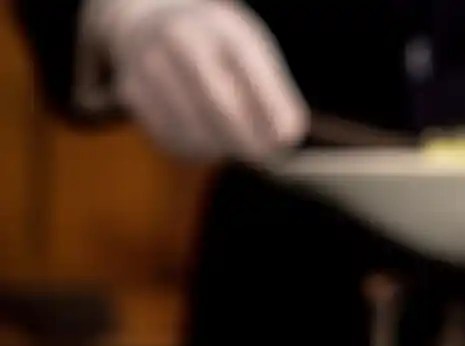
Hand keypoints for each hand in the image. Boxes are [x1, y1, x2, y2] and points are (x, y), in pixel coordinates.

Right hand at [88, 0, 307, 160]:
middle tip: (261, 156)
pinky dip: (193, 149)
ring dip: (220, 148)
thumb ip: (275, 94)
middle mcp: (183, 40)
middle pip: (224, 107)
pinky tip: (203, 139)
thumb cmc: (218, 48)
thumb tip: (285, 138)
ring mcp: (152, 63)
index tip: (284, 141)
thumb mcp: (250, 54)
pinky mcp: (131, 89)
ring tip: (230, 141)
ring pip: (195, 131)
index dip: (273, 116)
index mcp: (223, 28)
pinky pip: (169, 138)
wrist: (151, 21)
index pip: (256, 76)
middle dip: (249, 142)